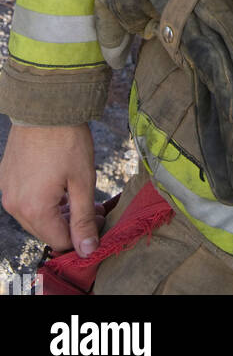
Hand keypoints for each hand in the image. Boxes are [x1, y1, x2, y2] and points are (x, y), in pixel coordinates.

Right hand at [0, 124, 100, 255]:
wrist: (45, 105)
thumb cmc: (67, 140)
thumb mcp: (83, 181)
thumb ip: (84, 219)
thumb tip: (88, 250)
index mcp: (34, 209)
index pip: (59, 241)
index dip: (83, 236)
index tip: (100, 218)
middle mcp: (15, 205)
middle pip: (45, 231)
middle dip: (70, 225)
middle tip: (94, 208)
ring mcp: (7, 191)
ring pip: (35, 217)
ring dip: (57, 213)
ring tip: (78, 195)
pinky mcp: (7, 178)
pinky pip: (25, 201)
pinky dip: (43, 200)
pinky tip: (60, 185)